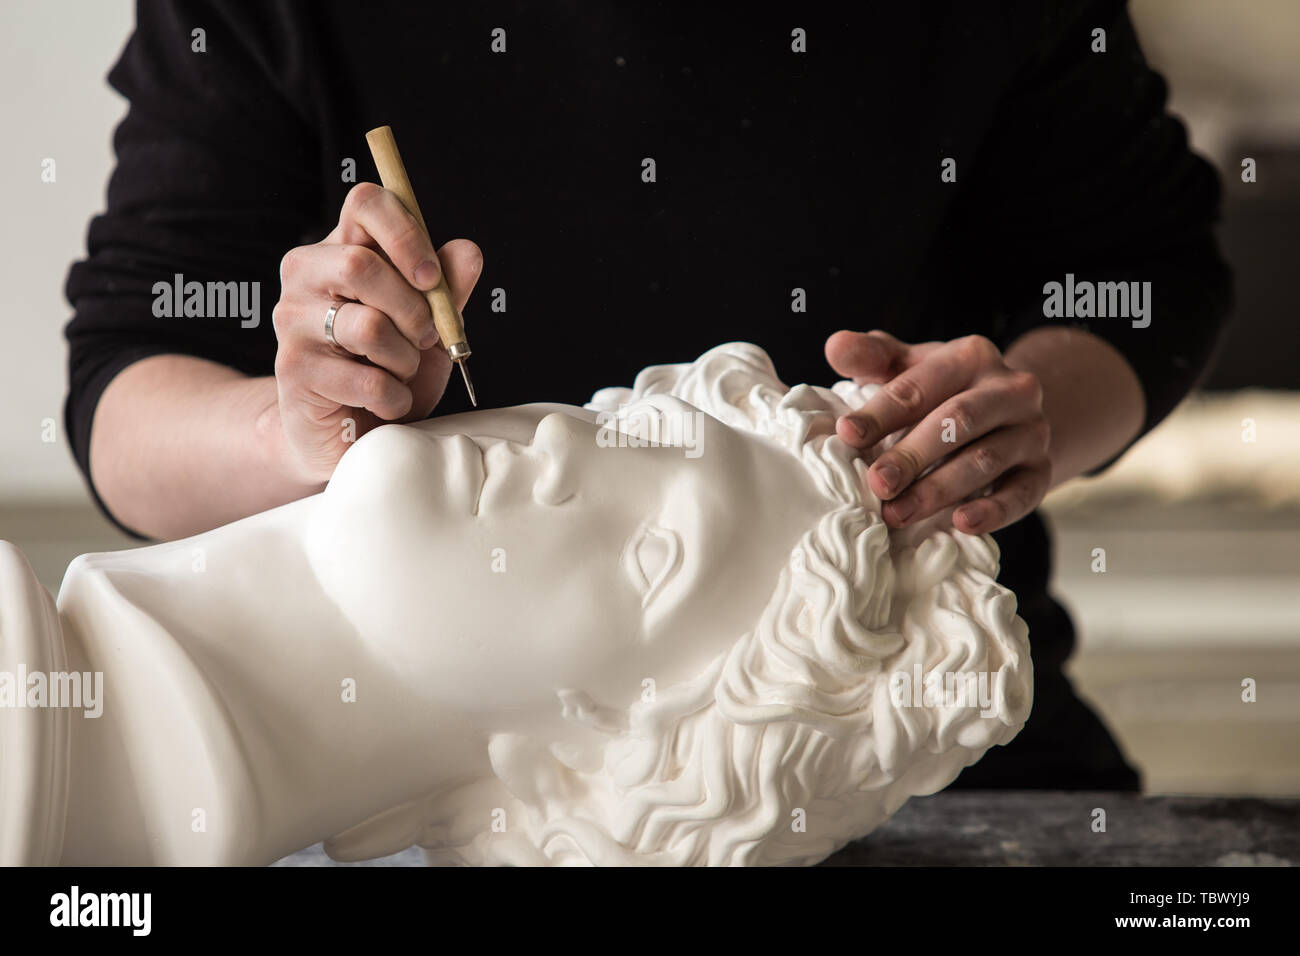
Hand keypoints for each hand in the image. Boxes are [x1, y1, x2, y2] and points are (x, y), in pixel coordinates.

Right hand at [271, 182, 482, 481]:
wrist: (349, 432)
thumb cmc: (388, 370)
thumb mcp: (429, 325)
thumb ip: (447, 287)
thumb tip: (468, 252)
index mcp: (342, 248)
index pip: (365, 202)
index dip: (406, 233)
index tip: (430, 277)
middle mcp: (307, 275)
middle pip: (362, 264)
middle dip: (413, 310)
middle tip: (426, 338)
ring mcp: (293, 321)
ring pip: (368, 326)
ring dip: (405, 359)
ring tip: (401, 372)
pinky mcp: (293, 369)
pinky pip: (367, 380)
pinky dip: (393, 397)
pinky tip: (385, 401)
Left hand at [826, 330, 1051, 534]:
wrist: (1007, 416)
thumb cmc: (941, 391)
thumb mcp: (908, 367)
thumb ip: (871, 357)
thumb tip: (835, 347)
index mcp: (971, 356)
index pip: (920, 385)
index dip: (881, 412)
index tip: (847, 435)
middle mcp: (1010, 389)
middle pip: (956, 421)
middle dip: (912, 455)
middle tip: (876, 484)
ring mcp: (1031, 431)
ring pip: (984, 461)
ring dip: (938, 491)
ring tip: (897, 514)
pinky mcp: (1041, 471)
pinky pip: (1022, 494)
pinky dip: (993, 511)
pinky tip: (961, 524)